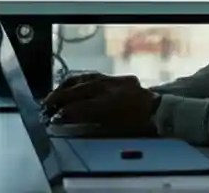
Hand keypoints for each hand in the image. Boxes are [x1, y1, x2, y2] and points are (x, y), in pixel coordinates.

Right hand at [44, 76, 158, 135]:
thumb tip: (67, 118)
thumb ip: (89, 124)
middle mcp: (112, 89)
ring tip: (55, 95)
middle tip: (46, 106)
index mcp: (111, 105)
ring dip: (66, 86)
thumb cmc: (138, 129)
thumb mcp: (114, 131)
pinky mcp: (118, 78)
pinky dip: (79, 81)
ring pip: (84, 79)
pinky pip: (94, 76)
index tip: (52, 117)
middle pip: (78, 90)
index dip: (64, 112)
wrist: (162, 114)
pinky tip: (72, 86)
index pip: (80, 106)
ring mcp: (115, 81)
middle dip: (59, 97)